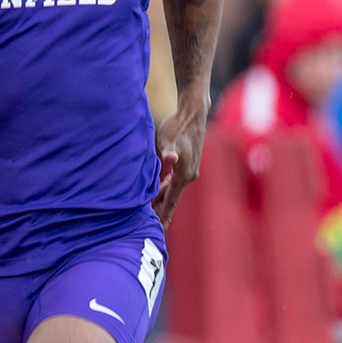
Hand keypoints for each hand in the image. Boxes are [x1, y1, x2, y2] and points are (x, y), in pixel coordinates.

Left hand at [153, 103, 206, 223]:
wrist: (193, 113)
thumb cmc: (178, 126)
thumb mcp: (168, 139)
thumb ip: (167, 151)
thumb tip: (170, 158)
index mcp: (184, 174)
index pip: (172, 200)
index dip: (165, 214)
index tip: (160, 229)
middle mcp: (189, 175)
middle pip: (172, 197)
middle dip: (160, 209)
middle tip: (148, 224)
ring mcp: (189, 169)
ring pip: (173, 189)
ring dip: (162, 198)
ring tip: (149, 210)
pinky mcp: (187, 163)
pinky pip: (174, 181)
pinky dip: (166, 188)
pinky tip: (157, 191)